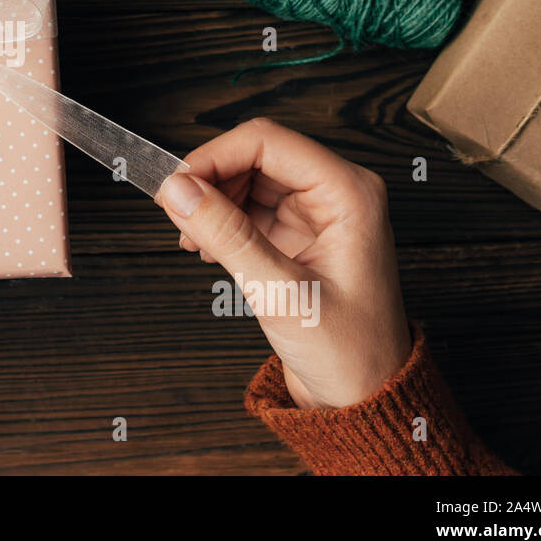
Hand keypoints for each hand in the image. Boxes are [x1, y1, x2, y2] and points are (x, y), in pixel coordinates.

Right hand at [155, 118, 410, 409]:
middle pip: (255, 155)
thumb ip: (227, 235)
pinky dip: (221, 220)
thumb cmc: (347, 352)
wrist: (364, 399)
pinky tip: (206, 247)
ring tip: (193, 239)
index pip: (267, 142)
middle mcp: (334, 193)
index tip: (176, 184)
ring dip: (212, 201)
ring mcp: (315, 213)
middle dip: (210, 180)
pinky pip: (248, 207)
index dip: (215, 156)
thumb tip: (179, 190)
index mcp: (348, 193)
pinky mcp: (298, 234)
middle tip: (176, 212)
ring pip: (247, 179)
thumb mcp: (281, 293)